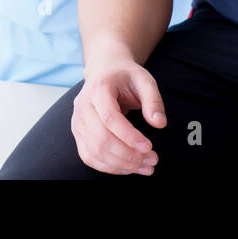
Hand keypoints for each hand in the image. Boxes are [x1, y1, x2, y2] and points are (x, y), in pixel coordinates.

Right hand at [70, 57, 165, 174]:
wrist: (105, 71)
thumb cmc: (125, 77)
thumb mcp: (144, 81)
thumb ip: (153, 100)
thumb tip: (159, 124)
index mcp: (98, 89)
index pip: (109, 118)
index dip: (129, 136)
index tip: (148, 147)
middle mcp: (82, 106)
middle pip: (101, 139)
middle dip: (128, 155)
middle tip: (152, 160)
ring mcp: (77, 122)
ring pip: (95, 152)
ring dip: (121, 165)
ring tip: (145, 166)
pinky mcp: (78, 134)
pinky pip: (90, 157)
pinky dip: (110, 167)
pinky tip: (128, 167)